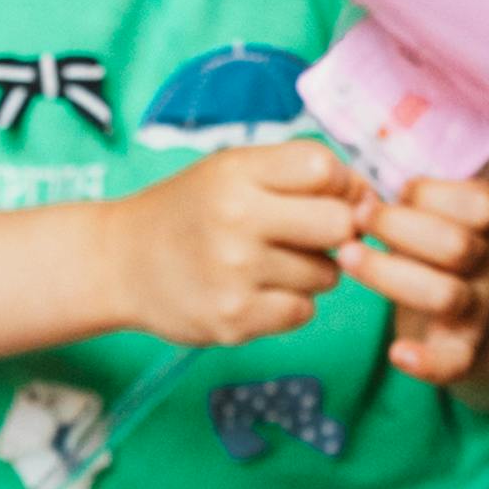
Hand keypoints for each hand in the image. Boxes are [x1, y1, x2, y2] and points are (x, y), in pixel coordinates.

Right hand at [94, 139, 366, 347]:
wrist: (119, 263)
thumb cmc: (188, 212)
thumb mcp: (231, 170)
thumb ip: (296, 173)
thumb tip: (370, 198)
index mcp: (237, 173)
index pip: (325, 169)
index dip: (340, 184)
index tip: (327, 196)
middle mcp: (236, 220)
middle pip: (339, 224)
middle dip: (336, 232)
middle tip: (308, 236)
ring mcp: (235, 274)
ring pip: (326, 275)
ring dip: (311, 271)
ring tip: (267, 263)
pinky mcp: (234, 320)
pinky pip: (303, 312)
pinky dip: (290, 304)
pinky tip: (256, 291)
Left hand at [343, 170, 488, 384]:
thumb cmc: (441, 255)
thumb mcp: (440, 217)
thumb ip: (412, 199)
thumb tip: (362, 173)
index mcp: (486, 223)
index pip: (473, 202)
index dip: (425, 192)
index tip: (381, 190)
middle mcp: (488, 263)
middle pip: (456, 245)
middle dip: (401, 227)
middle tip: (355, 218)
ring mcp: (479, 309)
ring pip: (446, 295)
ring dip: (393, 276)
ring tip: (347, 258)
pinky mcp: (465, 353)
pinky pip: (454, 362)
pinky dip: (427, 361)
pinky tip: (397, 353)